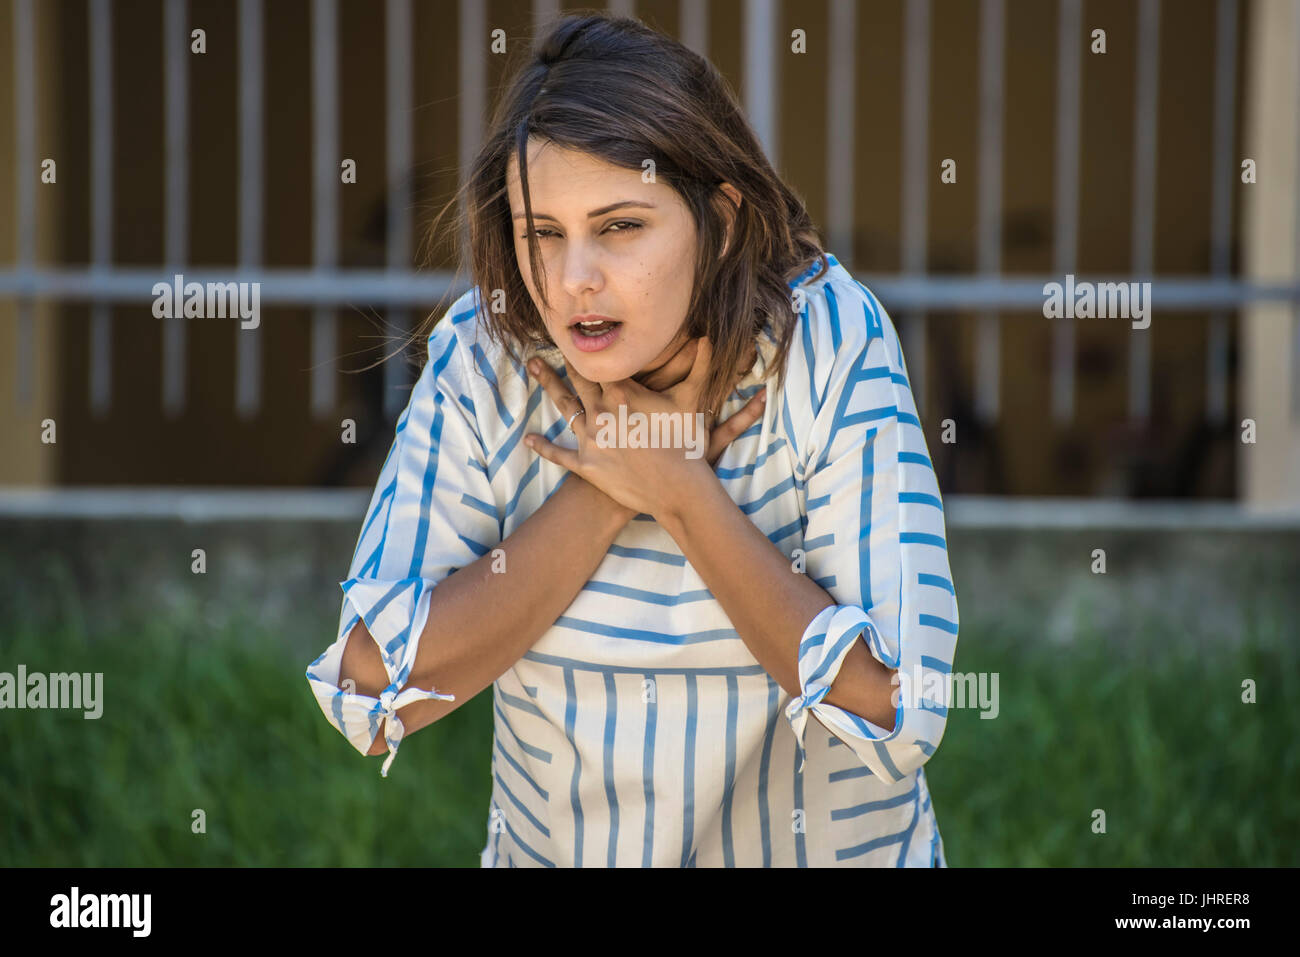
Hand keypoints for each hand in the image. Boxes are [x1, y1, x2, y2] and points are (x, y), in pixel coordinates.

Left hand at [523, 337, 766, 518]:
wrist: (677, 489)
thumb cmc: (686, 445)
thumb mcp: (692, 402)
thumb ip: (701, 367)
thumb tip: (710, 338)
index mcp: (623, 393)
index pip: (601, 365)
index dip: (589, 349)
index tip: (575, 333)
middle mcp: (601, 412)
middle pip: (577, 380)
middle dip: (560, 362)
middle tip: (540, 349)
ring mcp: (591, 439)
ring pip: (564, 407)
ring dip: (548, 386)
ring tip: (533, 369)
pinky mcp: (586, 465)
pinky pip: (559, 454)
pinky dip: (543, 446)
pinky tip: (529, 439)